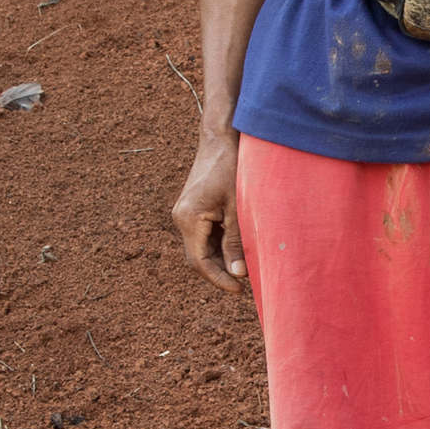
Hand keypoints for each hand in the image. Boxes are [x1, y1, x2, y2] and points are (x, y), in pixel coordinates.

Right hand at [173, 128, 247, 290]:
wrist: (221, 138)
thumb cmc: (232, 167)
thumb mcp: (238, 206)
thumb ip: (237, 241)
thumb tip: (239, 273)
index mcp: (189, 218)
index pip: (200, 262)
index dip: (219, 279)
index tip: (239, 290)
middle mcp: (181, 218)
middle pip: (198, 257)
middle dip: (221, 272)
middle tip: (247, 283)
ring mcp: (185, 213)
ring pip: (202, 247)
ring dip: (221, 259)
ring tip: (246, 266)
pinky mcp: (193, 208)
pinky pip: (205, 235)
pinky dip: (220, 245)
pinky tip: (240, 247)